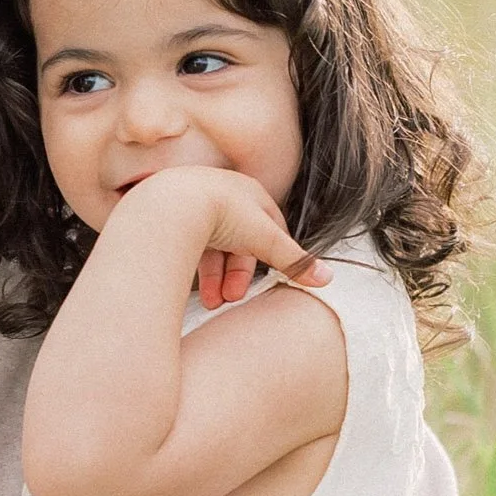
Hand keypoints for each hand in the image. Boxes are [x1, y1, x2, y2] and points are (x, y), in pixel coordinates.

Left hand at [107, 166, 320, 310]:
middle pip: (239, 242)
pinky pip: (190, 246)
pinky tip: (196, 290)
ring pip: (213, 247)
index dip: (272, 257)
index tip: (268, 282)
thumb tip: (327, 280)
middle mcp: (223, 193)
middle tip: (231, 300)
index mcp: (250, 191)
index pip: (269, 227)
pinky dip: (195, 269)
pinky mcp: (172, 217)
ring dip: (216, 279)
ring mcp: (195, 202)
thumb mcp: (264, 238)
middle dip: (237, 275)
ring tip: (213, 303)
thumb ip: (294, 260)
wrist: (169, 205)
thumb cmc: (222, 214)